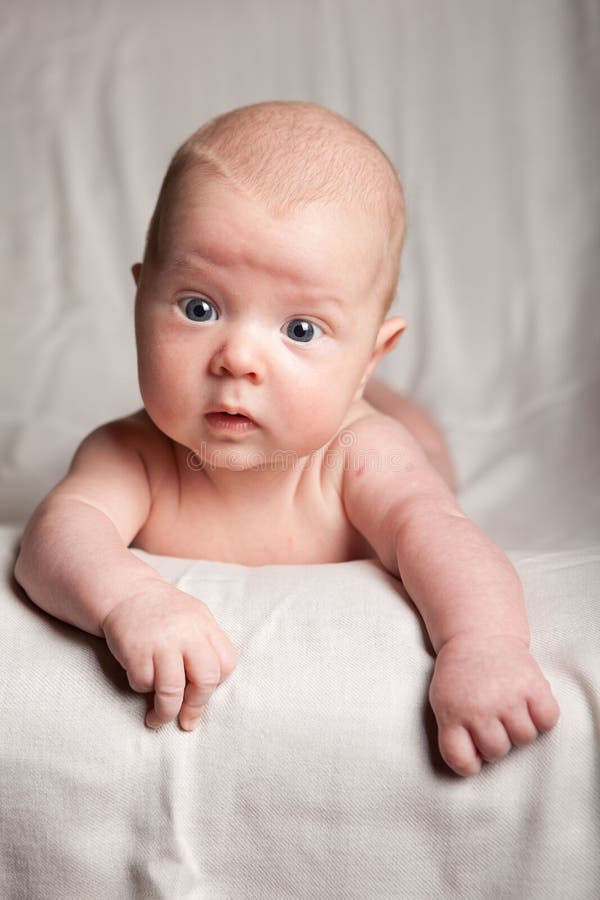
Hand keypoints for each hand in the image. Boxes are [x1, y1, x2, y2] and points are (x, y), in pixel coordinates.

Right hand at [102, 582, 236, 730]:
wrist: (126, 591)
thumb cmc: (163, 613)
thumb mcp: (193, 619)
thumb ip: (204, 648)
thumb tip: (206, 693)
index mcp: (205, 625)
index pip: (226, 662)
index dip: (218, 683)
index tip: (204, 692)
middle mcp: (187, 633)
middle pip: (206, 679)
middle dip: (197, 706)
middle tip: (188, 719)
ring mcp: (161, 642)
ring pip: (172, 691)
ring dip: (166, 712)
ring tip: (158, 719)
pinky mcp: (136, 651)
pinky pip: (143, 683)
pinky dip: (141, 687)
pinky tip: (140, 680)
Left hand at [428, 632, 559, 775]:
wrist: (478, 634)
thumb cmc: (460, 675)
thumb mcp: (442, 701)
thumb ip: (454, 733)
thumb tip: (477, 765)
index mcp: (451, 713)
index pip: (461, 761)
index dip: (470, 762)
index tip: (474, 751)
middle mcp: (479, 707)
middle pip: (496, 752)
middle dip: (496, 740)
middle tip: (492, 717)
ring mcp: (507, 696)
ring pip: (525, 739)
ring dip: (519, 727)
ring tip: (509, 705)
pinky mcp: (532, 685)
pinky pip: (547, 721)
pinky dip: (542, 716)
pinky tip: (528, 702)